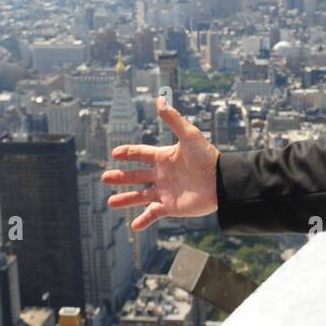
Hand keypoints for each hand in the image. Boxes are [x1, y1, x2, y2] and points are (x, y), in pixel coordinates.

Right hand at [102, 96, 220, 230]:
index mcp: (164, 157)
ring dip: (126, 199)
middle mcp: (163, 175)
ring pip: (141, 196)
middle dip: (121, 177)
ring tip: (110, 203)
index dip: (128, 152)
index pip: (141, 154)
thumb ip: (173, 119)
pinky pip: (154, 214)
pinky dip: (144, 220)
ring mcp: (166, 191)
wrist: (221, 182)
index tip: (114, 153)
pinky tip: (134, 227)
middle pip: (136, 176)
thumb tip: (160, 99)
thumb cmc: (208, 157)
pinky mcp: (171, 207)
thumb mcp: (189, 136)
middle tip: (104, 178)